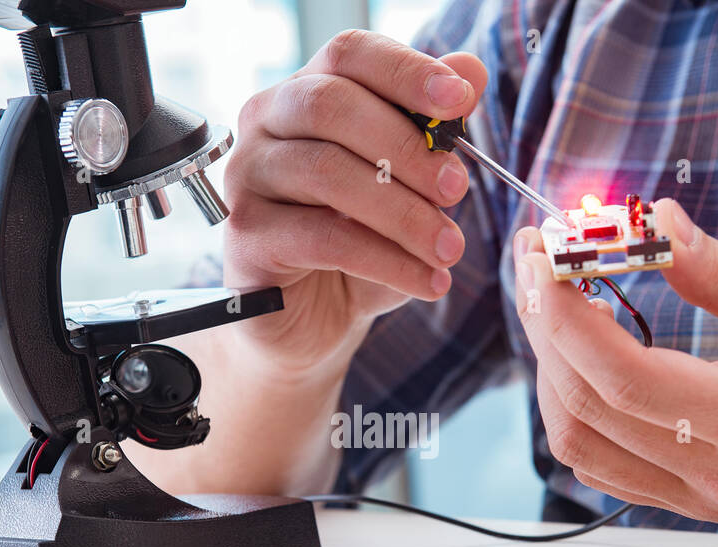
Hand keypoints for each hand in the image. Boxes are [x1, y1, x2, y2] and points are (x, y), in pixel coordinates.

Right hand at [222, 30, 486, 374]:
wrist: (312, 320)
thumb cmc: (357, 244)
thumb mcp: (407, 188)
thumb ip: (432, 129)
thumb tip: (472, 71)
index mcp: (304, 93)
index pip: (349, 55)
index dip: (406, 71)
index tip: (460, 100)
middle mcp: (265, 125)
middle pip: (330, 105)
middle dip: (407, 147)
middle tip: (458, 189)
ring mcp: (247, 178)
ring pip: (327, 173)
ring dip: (403, 213)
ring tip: (449, 249)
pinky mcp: (245, 237)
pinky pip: (322, 238)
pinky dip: (386, 260)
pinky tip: (426, 281)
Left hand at [513, 199, 717, 546]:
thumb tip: (655, 227)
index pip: (623, 375)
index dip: (565, 312)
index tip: (544, 254)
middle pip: (585, 407)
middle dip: (544, 327)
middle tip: (539, 259)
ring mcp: (703, 498)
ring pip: (580, 446)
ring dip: (552, 370)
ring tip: (554, 300)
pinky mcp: (697, 502)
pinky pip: (605, 465)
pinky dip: (576, 408)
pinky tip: (584, 354)